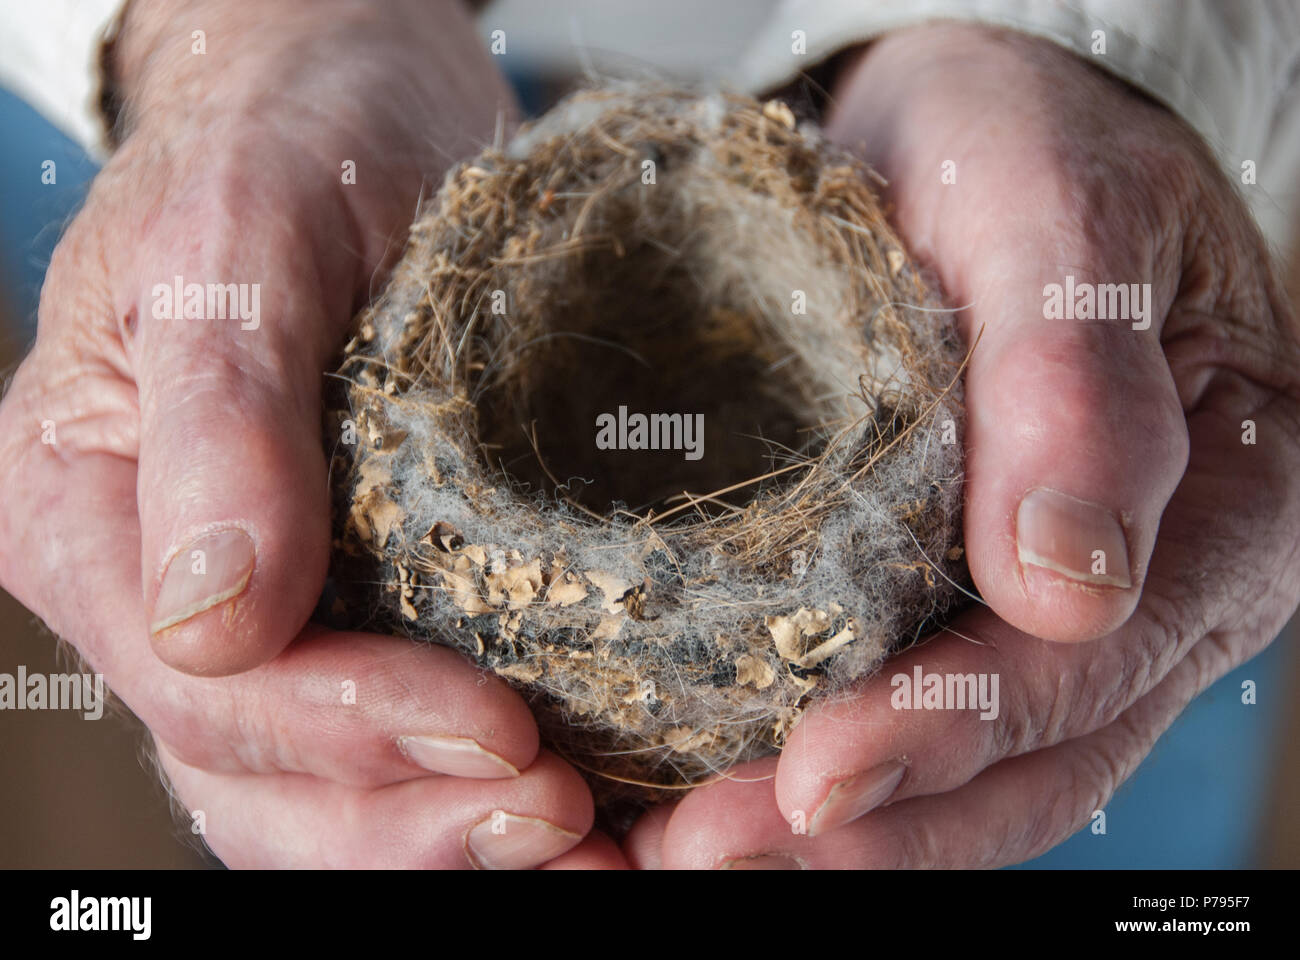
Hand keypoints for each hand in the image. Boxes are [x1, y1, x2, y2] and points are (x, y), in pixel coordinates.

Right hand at [0, 0, 622, 867]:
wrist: (354, 112)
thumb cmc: (286, 144)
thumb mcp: (241, 234)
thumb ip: (217, 412)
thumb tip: (215, 615)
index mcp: (93, 510)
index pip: (204, 681)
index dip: (346, 726)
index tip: (498, 729)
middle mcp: (161, 589)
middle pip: (257, 774)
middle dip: (409, 820)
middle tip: (559, 821)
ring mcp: (259, 608)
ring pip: (320, 791)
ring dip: (444, 840)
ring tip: (583, 843)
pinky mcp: (353, 599)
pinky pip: (390, 740)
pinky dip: (469, 791)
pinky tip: (581, 802)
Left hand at [626, 24, 1299, 867]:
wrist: (962, 149)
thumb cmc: (1025, 153)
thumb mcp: (1057, 212)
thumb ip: (1077, 374)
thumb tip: (1069, 581)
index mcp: (1222, 519)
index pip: (1090, 671)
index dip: (954, 734)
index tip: (818, 775)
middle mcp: (1141, 604)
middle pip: (1021, 769)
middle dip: (869, 834)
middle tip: (706, 854)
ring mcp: (1042, 619)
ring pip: (958, 780)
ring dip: (825, 838)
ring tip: (679, 854)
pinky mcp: (947, 606)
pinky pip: (894, 720)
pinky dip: (797, 778)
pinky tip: (690, 795)